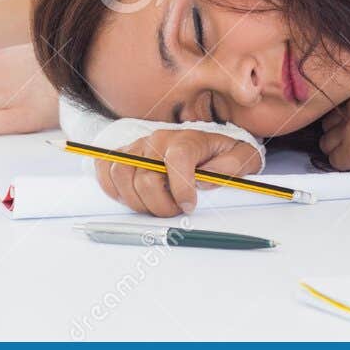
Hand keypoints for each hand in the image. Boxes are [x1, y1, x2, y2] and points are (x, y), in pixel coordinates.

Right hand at [95, 130, 262, 217]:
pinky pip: (105, 169)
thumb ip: (232, 165)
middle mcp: (158, 139)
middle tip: (175, 211)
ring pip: (122, 177)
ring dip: (138, 202)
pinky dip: (113, 188)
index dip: (181, 188)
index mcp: (187, 139)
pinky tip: (134, 197)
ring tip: (157, 206)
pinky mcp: (124, 155)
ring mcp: (138, 146)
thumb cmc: (222, 155)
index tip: (190, 205)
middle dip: (160, 205)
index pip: (177, 159)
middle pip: (145, 178)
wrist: (207, 145)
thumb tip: (207, 176)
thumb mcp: (243, 157)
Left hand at [320, 93, 349, 170]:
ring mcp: (347, 135)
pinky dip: (342, 163)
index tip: (348, 127)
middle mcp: (348, 116)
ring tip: (348, 154)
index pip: (336, 111)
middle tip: (346, 141)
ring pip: (325, 144)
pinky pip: (334, 160)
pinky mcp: (349, 154)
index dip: (341, 121)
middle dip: (335, 134)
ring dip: (335, 149)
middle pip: (327, 126)